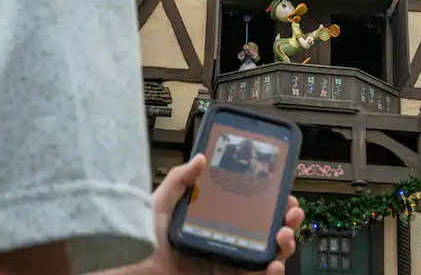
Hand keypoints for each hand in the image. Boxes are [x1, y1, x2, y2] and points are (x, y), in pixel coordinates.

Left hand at [141, 154, 303, 274]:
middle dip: (286, 221)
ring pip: (267, 255)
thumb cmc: (140, 239)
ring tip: (283, 237)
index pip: (250, 208)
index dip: (271, 201)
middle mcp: (224, 240)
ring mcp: (226, 262)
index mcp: (213, 219)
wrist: (130, 270)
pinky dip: (270, 273)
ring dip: (284, 245)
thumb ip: (178, 181)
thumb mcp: (159, 204)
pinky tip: (273, 265)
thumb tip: (201, 157)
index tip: (284, 192)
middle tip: (291, 213)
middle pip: (266, 231)